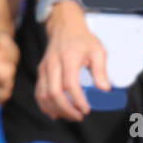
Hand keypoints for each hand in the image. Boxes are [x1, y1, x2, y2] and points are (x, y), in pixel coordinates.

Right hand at [35, 0, 108, 119]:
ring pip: (43, 94)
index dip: (77, 100)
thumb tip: (104, 89)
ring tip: (70, 116)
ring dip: (56, 110)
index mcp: (68, 59)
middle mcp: (53, 64)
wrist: (64, 26)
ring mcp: (44, 68)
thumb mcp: (97, 51)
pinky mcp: (41, 72)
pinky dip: (45, 105)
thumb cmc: (82, 39)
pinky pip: (38, 92)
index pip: (70, 84)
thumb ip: (101, 70)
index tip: (86, 109)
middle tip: (79, 117)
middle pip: (54, 92)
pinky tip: (55, 113)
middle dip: (66, 109)